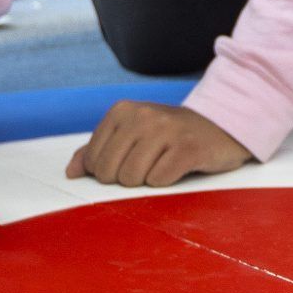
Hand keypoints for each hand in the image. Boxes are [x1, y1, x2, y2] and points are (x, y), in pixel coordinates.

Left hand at [67, 101, 253, 186]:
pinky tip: (177, 168)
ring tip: (162, 165)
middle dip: (126, 179)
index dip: (109, 171)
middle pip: (110, 172)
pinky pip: (160, 180)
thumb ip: (98, 151)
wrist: (220, 126)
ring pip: (132, 178)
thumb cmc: (169, 136)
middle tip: (148, 166)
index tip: (131, 160)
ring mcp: (166, 130)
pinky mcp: (188, 148)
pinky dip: (166, 182)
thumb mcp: (132, 135)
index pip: (93, 161)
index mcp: (122, 111)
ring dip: (147, 181)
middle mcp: (142, 116)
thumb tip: (72, 172)